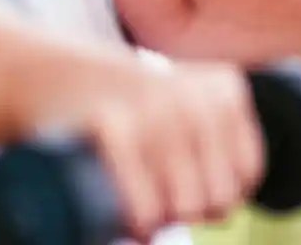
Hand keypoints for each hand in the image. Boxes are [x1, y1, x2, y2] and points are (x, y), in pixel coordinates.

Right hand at [11, 58, 264, 241]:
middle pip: (218, 195)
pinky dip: (141, 221)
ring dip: (164, 223)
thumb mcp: (183, 101)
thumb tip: (240, 195)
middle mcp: (195, 95)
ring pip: (184, 203)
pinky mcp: (107, 124)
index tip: (199, 198)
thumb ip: (220, 131)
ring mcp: (151, 108)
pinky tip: (135, 225)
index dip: (227, 198)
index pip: (250, 172)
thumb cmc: (129, 104)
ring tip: (145, 219)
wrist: (50, 74)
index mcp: (226, 89)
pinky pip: (141, 198)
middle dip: (193, 213)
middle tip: (163, 209)